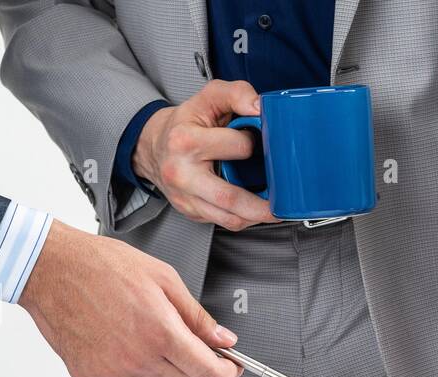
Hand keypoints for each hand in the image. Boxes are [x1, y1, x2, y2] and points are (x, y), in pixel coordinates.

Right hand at [20, 220, 241, 376]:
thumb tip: (224, 340)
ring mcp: (113, 373)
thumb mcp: (163, 278)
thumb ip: (196, 315)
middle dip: (192, 362)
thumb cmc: (103, 266)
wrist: (52, 269)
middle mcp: (138, 358)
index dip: (226, 373)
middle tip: (180, 340)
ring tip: (151, 349)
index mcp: (160, 331)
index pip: (208, 371)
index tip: (230, 368)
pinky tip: (134, 371)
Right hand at [132, 80, 277, 230]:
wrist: (154, 146)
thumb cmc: (185, 122)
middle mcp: (183, 174)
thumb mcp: (208, 97)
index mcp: (186, 141)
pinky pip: (224, 222)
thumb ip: (236, 93)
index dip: (253, 144)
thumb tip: (260, 107)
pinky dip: (243, 217)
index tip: (256, 141)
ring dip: (257, 216)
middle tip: (283, 201)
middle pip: (230, 198)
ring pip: (230, 219)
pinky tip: (253, 208)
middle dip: (263, 206)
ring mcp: (186, 198)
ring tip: (273, 208)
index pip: (237, 147)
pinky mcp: (191, 213)